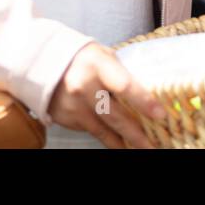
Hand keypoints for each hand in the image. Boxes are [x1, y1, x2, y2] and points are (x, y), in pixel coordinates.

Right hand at [48, 43, 168, 148]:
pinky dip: (108, 138)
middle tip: (154, 145)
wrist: (43, 63)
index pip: (124, 86)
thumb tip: (145, 95)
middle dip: (137, 133)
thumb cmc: (84, 58)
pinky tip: (122, 143)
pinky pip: (93, 131)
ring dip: (125, 142)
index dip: (143, 101)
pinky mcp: (68, 119)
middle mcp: (84, 87)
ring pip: (104, 130)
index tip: (160, 114)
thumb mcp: (104, 56)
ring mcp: (74, 106)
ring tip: (142, 148)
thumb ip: (121, 74)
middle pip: (115, 115)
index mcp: (98, 65)